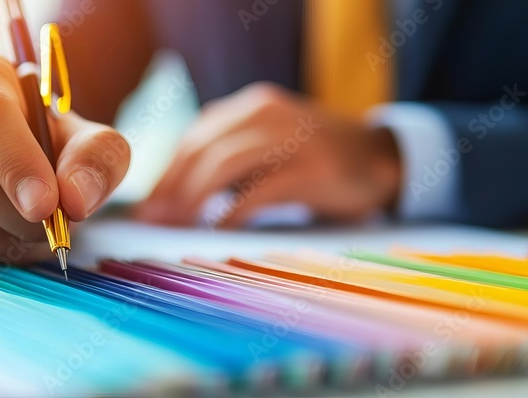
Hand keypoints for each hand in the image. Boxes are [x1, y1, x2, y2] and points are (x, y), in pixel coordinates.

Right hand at [0, 49, 129, 263]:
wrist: (10, 147)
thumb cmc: (47, 135)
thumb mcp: (85, 133)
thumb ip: (97, 156)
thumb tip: (76, 199)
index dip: (17, 164)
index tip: (48, 204)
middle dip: (23, 216)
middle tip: (58, 227)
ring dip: (13, 241)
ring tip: (40, 228)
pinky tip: (12, 235)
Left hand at [136, 82, 399, 227]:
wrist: (381, 157)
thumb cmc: (313, 161)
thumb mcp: (269, 147)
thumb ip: (228, 161)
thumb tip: (170, 201)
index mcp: (252, 107)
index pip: (194, 137)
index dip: (165, 172)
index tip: (146, 207)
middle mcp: (268, 114)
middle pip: (202, 148)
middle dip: (171, 187)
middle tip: (153, 221)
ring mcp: (292, 137)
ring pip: (224, 164)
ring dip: (192, 198)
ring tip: (177, 226)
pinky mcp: (313, 167)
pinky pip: (260, 190)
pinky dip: (232, 212)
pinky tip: (217, 230)